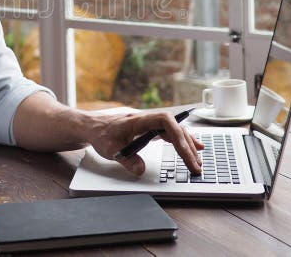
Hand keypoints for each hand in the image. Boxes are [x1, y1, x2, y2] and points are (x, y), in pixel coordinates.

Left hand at [89, 111, 203, 175]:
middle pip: (174, 128)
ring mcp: (150, 124)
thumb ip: (126, 160)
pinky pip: (171, 133)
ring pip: (175, 130)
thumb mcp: (110, 150)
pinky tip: (193, 148)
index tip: (185, 152)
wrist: (93, 126)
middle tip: (195, 166)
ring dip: (187, 145)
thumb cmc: (101, 135)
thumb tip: (141, 171)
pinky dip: (182, 141)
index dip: (177, 134)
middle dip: (187, 147)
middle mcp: (147, 119)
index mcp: (138, 120)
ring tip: (197, 161)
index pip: (164, 121)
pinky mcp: (151, 129)